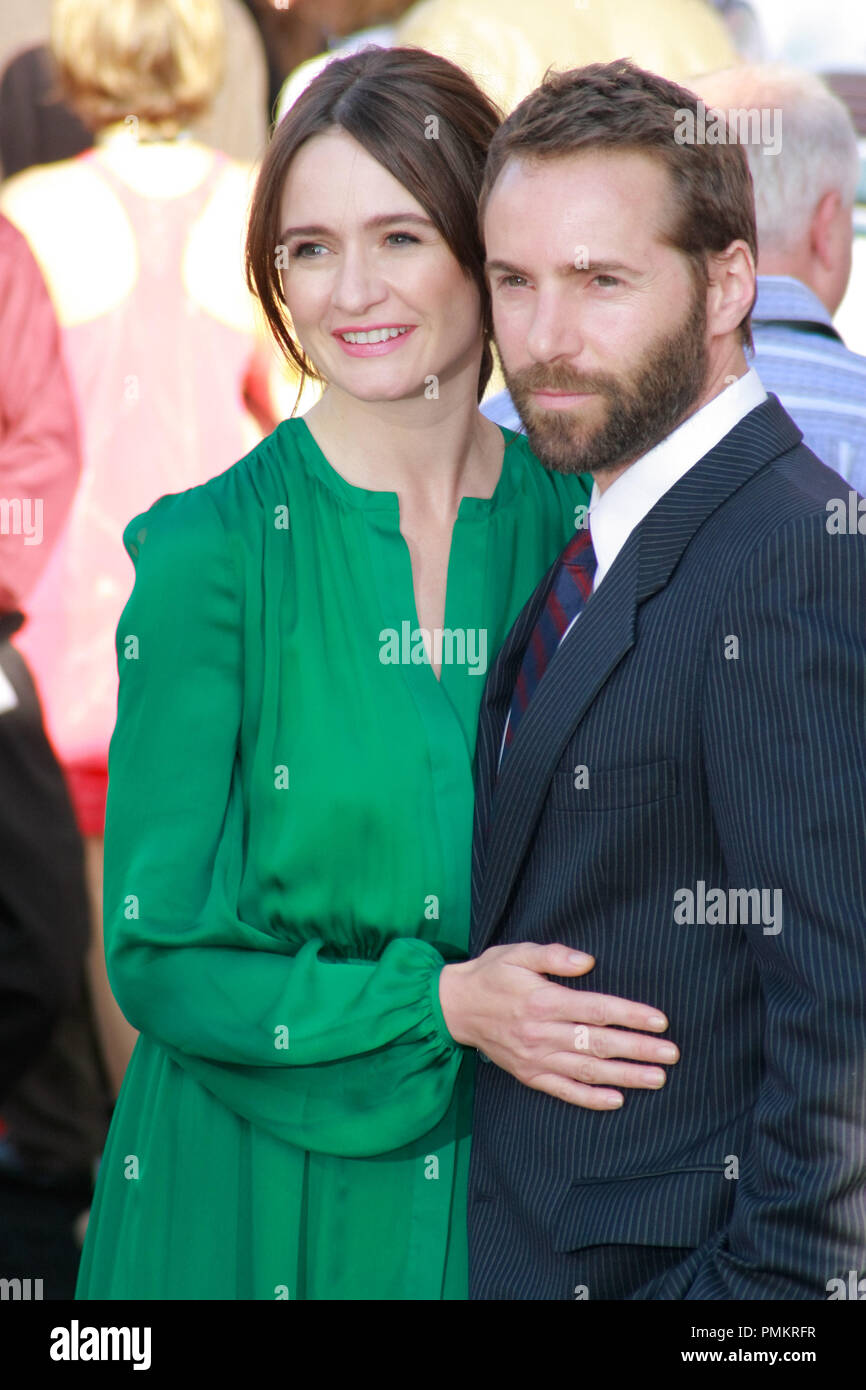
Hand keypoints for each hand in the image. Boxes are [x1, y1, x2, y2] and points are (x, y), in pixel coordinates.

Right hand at [439, 942, 678, 1108]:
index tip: (659, 1021)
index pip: (596, 1009)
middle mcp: (542, 1033)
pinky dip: (591, 1098)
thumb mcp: (517, 953)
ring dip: (625, 1076)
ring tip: (657, 1079)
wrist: (455, 1008)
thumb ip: (553, 955)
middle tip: (671, 1054)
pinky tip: (617, 1100)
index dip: (630, 1015)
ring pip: (588, 1070)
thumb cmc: (491, 975)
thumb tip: (588, 961)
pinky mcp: (529, 1075)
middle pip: (599, 1043)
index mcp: (543, 1000)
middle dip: (638, 1049)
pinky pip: (564, 1090)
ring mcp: (536, 1058)